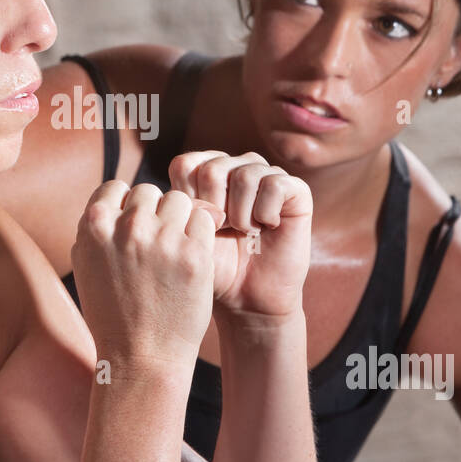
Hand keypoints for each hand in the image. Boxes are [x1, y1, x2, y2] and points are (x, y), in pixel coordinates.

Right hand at [70, 180, 218, 366]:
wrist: (142, 358)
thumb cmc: (113, 315)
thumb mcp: (86, 268)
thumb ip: (96, 230)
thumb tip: (116, 198)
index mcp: (94, 227)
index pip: (116, 188)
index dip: (126, 206)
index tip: (133, 229)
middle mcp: (128, 228)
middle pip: (149, 192)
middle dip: (154, 213)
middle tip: (157, 244)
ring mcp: (162, 239)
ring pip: (179, 200)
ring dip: (180, 219)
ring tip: (176, 250)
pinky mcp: (195, 254)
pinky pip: (204, 220)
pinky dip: (201, 233)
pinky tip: (193, 256)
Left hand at [168, 151, 312, 322]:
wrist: (246, 296)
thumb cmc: (213, 266)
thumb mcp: (184, 234)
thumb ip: (174, 205)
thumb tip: (165, 191)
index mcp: (207, 170)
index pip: (186, 164)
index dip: (188, 201)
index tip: (196, 228)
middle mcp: (237, 166)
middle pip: (212, 169)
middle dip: (213, 209)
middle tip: (224, 231)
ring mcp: (267, 174)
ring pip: (244, 175)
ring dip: (240, 215)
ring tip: (244, 232)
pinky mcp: (295, 189)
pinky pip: (275, 185)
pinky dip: (265, 213)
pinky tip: (267, 228)